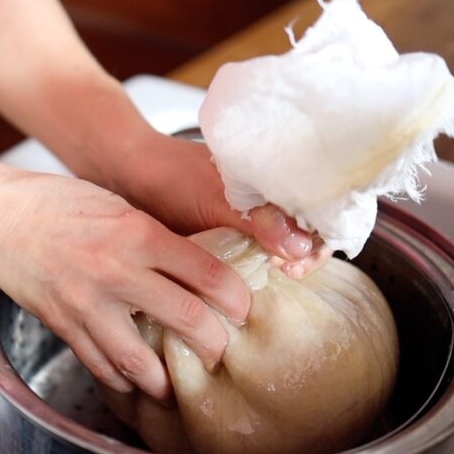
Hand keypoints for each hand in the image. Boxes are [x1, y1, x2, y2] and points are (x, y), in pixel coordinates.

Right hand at [0, 173, 250, 400]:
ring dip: (166, 378)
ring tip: (178, 383)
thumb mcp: (117, 206)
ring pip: (141, 359)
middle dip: (213, 343)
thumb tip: (194, 267)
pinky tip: (133, 380)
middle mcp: (115, 271)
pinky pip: (100, 364)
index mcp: (136, 233)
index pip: (205, 273)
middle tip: (222, 351)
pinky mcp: (63, 325)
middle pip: (185, 319)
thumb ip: (153, 238)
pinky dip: (121, 377)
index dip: (235, 297)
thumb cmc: (53, 203)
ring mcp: (87, 304)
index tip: (243, 308)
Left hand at [103, 130, 327, 275]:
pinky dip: (263, 267)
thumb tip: (299, 246)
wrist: (129, 175)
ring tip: (274, 274)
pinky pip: (261, 252)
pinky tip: (253, 278)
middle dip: (307, 254)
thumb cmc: (172, 176)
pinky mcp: (233, 233)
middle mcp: (270, 195)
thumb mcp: (218, 197)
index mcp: (276, 176)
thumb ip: (258, 220)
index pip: (324, 208)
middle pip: (312, 229)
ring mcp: (253, 214)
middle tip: (288, 272)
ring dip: (287, 263)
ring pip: (288, 244)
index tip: (300, 260)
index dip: (321, 236)